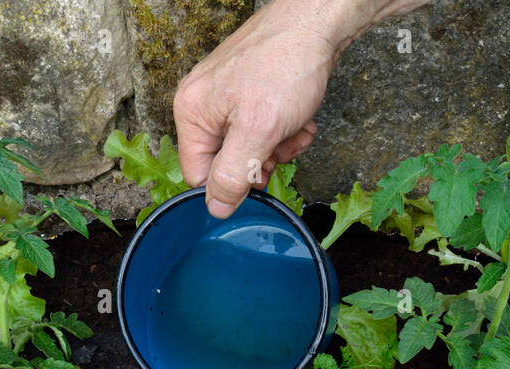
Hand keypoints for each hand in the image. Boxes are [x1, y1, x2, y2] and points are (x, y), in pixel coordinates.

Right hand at [173, 0, 429, 217]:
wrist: (317, 20)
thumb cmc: (286, 66)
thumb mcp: (259, 130)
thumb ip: (233, 172)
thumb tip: (216, 207)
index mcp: (192, 113)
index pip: (200, 175)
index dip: (232, 185)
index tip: (261, 179)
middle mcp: (202, 103)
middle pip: (226, 161)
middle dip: (260, 162)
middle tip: (283, 150)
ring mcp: (226, 95)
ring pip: (249, 146)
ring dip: (278, 147)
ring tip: (297, 130)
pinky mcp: (249, 90)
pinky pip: (262, 127)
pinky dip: (285, 129)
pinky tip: (301, 119)